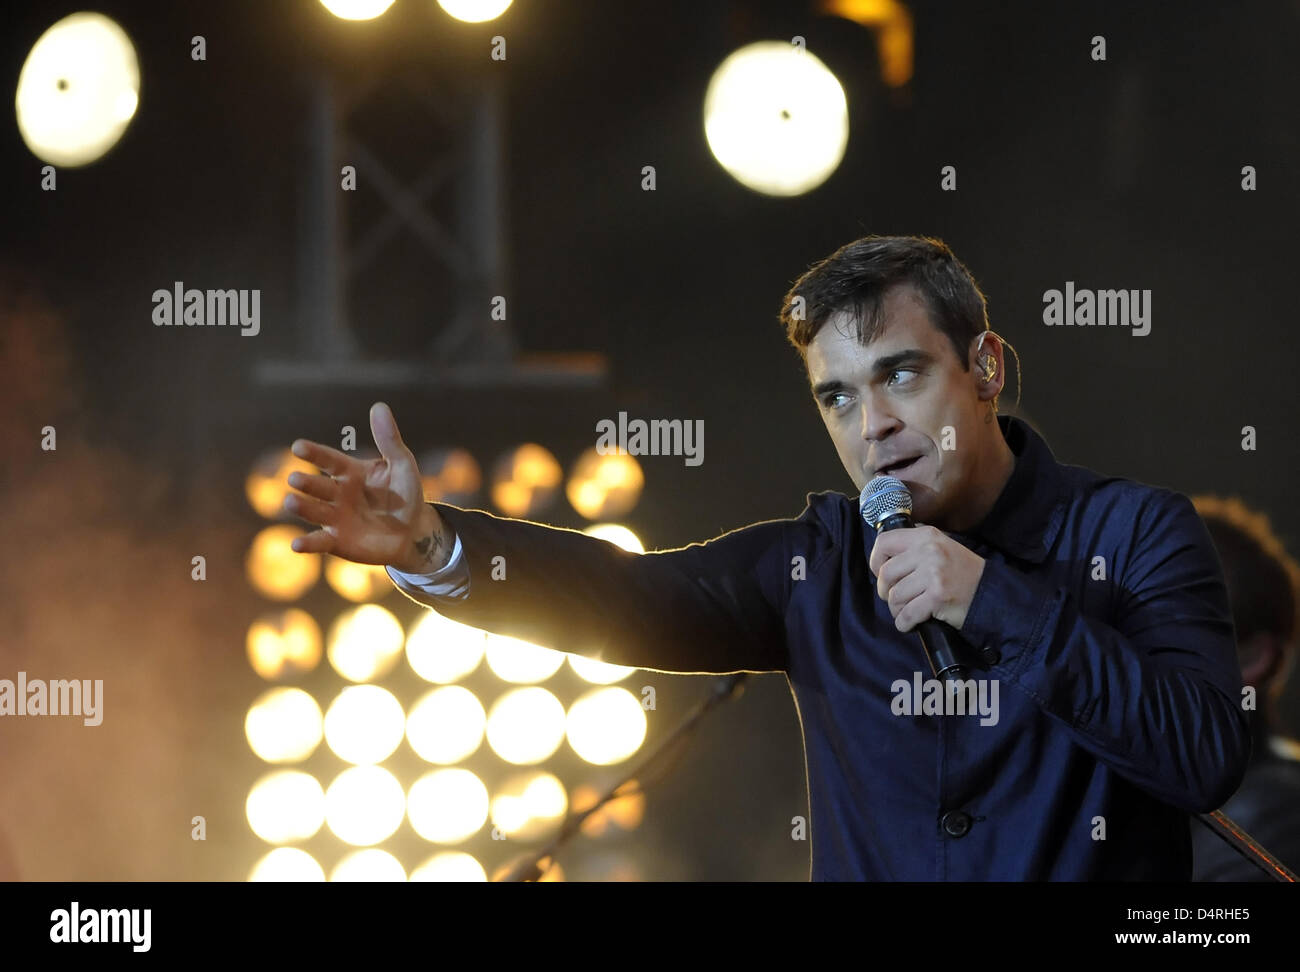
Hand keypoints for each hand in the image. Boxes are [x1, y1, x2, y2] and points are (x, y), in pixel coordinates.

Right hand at [284, 402, 448, 572]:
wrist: (413, 531)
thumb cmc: (406, 494)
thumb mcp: (402, 464)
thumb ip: (389, 439)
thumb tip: (379, 406)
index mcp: (349, 472)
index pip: (329, 460)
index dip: (314, 453)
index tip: (298, 447)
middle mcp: (336, 493)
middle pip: (318, 487)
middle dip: (306, 483)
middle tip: (294, 479)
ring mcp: (334, 518)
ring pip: (314, 511)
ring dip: (301, 507)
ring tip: (290, 502)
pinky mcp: (336, 542)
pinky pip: (319, 542)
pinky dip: (307, 544)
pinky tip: (296, 545)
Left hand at [868, 526, 985, 631]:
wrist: (989, 592)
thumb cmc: (960, 572)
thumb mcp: (939, 547)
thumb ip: (912, 548)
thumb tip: (882, 559)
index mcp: (926, 536)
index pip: (884, 542)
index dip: (876, 561)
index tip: (881, 573)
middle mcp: (929, 551)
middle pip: (886, 574)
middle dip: (885, 591)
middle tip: (896, 597)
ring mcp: (934, 574)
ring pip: (895, 596)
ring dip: (897, 609)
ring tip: (908, 609)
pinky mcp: (938, 597)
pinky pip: (907, 614)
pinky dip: (904, 623)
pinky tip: (910, 622)